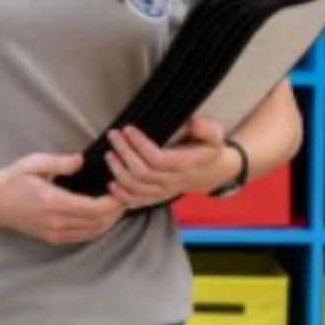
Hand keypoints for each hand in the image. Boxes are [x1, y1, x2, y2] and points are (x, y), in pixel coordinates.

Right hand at [0, 152, 125, 243]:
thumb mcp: (35, 163)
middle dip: (116, 212)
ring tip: (118, 205)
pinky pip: (81, 236)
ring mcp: (54, 233)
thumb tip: (82, 160)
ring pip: (91, 233)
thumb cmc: (13, 179)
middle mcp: (55, 222)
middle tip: (126, 195)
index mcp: (53, 203)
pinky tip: (102, 216)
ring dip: (108, 222)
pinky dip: (96, 228)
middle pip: (97, 224)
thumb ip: (60, 162)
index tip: (121, 189)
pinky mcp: (52, 237)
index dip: (112, 202)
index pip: (93, 209)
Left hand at [105, 116, 231, 208]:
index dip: (140, 145)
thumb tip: (192, 122)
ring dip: (119, 171)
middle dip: (124, 153)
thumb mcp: (215, 134)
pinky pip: (138, 202)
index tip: (128, 129)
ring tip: (109, 154)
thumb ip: (206, 128)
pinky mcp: (158, 197)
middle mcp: (174, 181)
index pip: (159, 159)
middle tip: (113, 135)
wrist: (215, 172)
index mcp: (186, 164)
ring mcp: (165, 192)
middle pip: (143, 173)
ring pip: (137, 188)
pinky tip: (111, 183)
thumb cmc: (210, 148)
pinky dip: (122, 195)